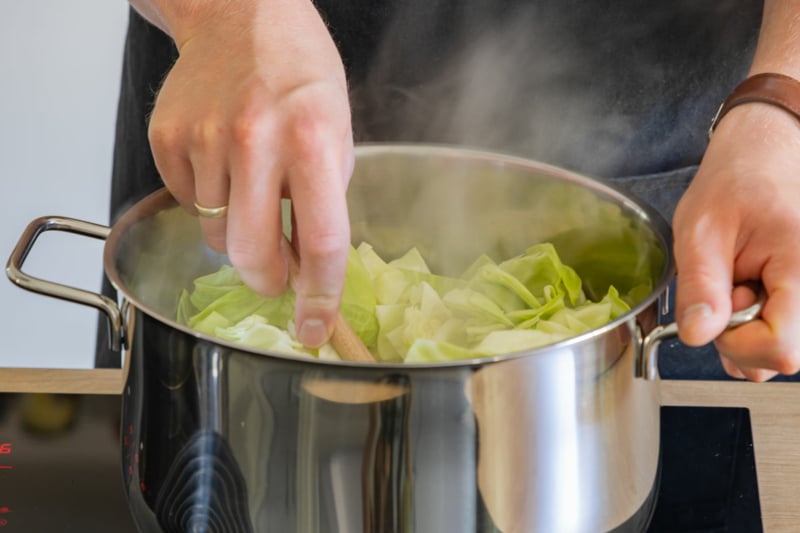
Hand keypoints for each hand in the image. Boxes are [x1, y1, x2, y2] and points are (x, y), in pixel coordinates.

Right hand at [146, 1, 353, 347]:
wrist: (240, 15)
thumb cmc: (299, 73)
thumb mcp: (338, 132)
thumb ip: (324, 202)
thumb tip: (308, 269)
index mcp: (312, 139)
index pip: (321, 241)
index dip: (320, 297)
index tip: (315, 328)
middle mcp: (254, 139)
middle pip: (250, 254)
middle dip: (267, 281)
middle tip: (277, 278)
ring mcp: (204, 139)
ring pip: (215, 236)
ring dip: (237, 232)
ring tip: (252, 187)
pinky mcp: (167, 139)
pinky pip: (187, 204)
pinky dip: (209, 202)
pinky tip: (223, 164)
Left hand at [672, 103, 799, 380]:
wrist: (764, 158)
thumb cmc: (736, 182)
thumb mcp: (701, 229)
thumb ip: (701, 285)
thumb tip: (698, 335)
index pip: (781, 347)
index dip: (737, 341)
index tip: (719, 309)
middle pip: (782, 357)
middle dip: (739, 336)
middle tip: (728, 286)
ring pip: (782, 352)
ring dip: (747, 330)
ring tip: (740, 283)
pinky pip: (785, 336)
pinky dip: (758, 324)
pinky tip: (750, 291)